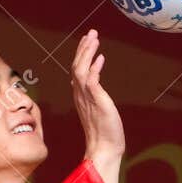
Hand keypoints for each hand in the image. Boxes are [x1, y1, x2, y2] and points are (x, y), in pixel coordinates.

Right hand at [72, 29, 124, 182]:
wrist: (104, 149)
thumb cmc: (104, 135)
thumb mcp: (98, 111)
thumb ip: (95, 98)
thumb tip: (94, 88)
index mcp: (80, 97)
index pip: (77, 70)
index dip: (81, 54)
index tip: (87, 41)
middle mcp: (80, 96)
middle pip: (76, 66)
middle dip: (83, 48)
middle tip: (91, 33)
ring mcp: (87, 98)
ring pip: (81, 70)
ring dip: (87, 53)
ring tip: (94, 39)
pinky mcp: (96, 102)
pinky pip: (92, 81)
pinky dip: (95, 68)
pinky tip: (101, 58)